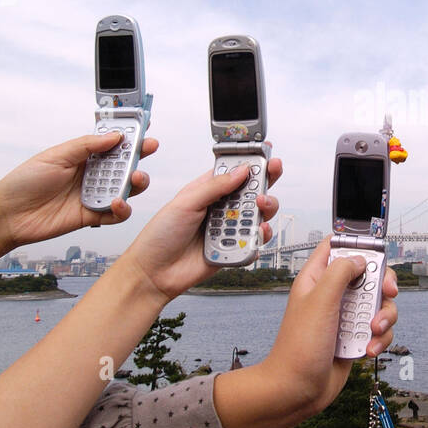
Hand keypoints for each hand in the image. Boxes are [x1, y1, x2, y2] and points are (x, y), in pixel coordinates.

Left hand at [0, 132, 158, 246]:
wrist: (9, 215)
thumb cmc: (24, 182)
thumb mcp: (55, 156)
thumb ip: (86, 146)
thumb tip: (115, 136)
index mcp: (83, 156)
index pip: (112, 142)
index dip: (129, 134)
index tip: (145, 125)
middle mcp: (92, 174)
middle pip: (125, 164)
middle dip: (139, 155)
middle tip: (147, 148)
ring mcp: (94, 195)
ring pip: (126, 188)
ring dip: (136, 182)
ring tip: (135, 177)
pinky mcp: (93, 216)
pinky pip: (116, 214)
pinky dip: (122, 209)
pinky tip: (116, 203)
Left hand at [120, 157, 281, 301]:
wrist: (154, 272)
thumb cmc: (160, 235)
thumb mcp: (185, 202)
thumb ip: (215, 186)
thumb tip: (241, 170)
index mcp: (208, 192)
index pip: (235, 173)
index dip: (251, 164)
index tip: (266, 155)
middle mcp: (221, 209)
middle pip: (253, 193)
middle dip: (266, 182)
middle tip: (273, 172)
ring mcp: (228, 230)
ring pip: (258, 216)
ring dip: (265, 209)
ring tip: (260, 205)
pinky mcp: (233, 251)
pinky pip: (255, 243)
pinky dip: (259, 238)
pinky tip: (256, 233)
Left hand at [262, 239, 398, 412]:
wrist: (296, 390)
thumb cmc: (297, 349)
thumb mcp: (319, 301)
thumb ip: (340, 273)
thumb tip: (361, 259)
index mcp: (317, 279)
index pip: (336, 247)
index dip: (356, 244)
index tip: (374, 252)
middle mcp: (332, 295)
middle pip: (369, 275)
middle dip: (383, 285)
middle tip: (387, 293)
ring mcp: (345, 317)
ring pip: (378, 304)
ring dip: (384, 317)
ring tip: (373, 331)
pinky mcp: (355, 338)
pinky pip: (379, 330)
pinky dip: (380, 339)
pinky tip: (369, 349)